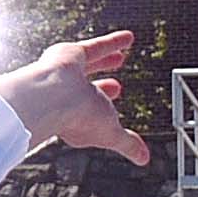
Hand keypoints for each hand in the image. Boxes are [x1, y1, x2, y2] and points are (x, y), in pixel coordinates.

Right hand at [0, 32, 146, 166]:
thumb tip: (143, 158)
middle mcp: (68, 96)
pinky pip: (96, 47)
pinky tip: (128, 38)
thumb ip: (128, 144)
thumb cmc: (78, 118)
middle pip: (87, 90)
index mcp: (75, 119)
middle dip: (101, 88)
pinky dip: (113, 43)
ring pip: (90, 66)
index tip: (111, 115)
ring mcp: (67, 75)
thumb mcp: (112, 134)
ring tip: (121, 57)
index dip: (103, 115)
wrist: (54, 96)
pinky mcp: (71, 55)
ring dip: (107, 61)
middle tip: (115, 87)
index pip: (91, 117)